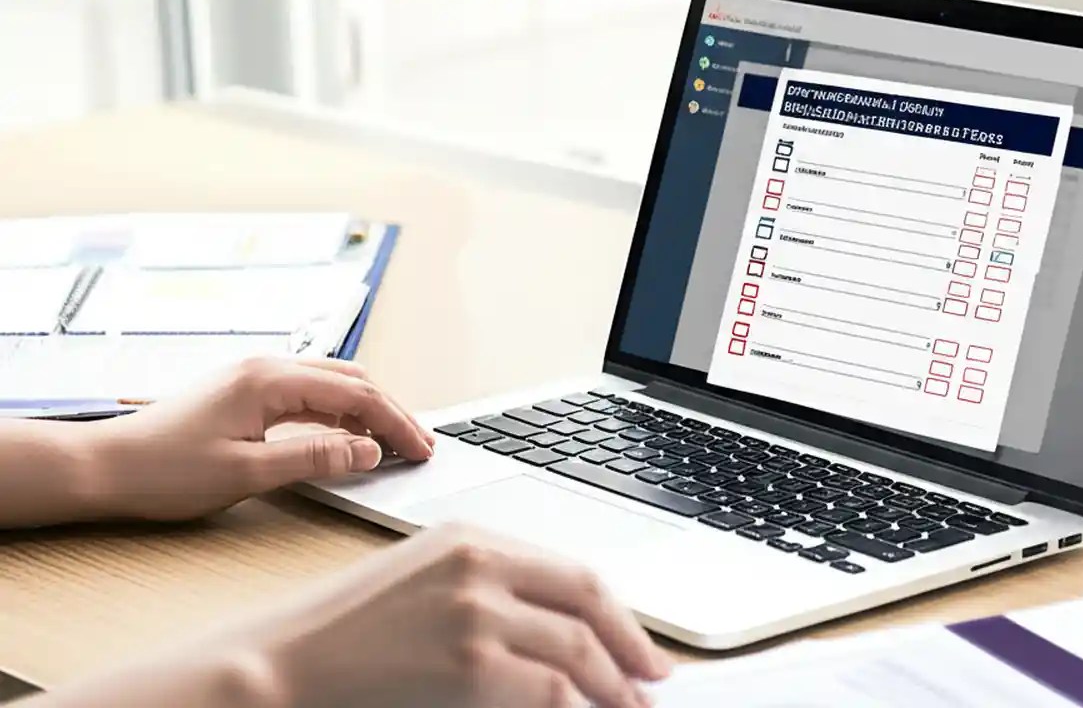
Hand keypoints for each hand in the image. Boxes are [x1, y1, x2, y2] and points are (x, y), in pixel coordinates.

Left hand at [82, 356, 433, 520]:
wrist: (104, 467)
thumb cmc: (165, 471)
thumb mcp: (248, 472)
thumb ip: (315, 458)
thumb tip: (370, 450)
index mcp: (269, 380)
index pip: (356, 394)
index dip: (396, 422)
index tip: (421, 449)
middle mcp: (265, 368)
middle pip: (350, 380)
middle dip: (390, 411)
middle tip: (419, 446)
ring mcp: (254, 378)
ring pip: (332, 384)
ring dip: (367, 411)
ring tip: (393, 442)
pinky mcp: (245, 394)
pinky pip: (308, 395)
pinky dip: (340, 413)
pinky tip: (349, 436)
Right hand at [256, 524, 671, 707]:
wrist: (282, 660)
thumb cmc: (344, 631)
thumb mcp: (423, 583)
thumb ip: (492, 592)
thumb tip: (561, 632)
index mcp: (472, 538)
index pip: (573, 573)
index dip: (619, 614)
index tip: (640, 645)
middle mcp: (481, 564)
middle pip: (588, 603)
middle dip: (632, 648)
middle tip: (653, 681)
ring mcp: (476, 611)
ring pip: (578, 651)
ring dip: (612, 688)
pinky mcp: (468, 661)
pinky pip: (550, 690)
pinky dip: (576, 707)